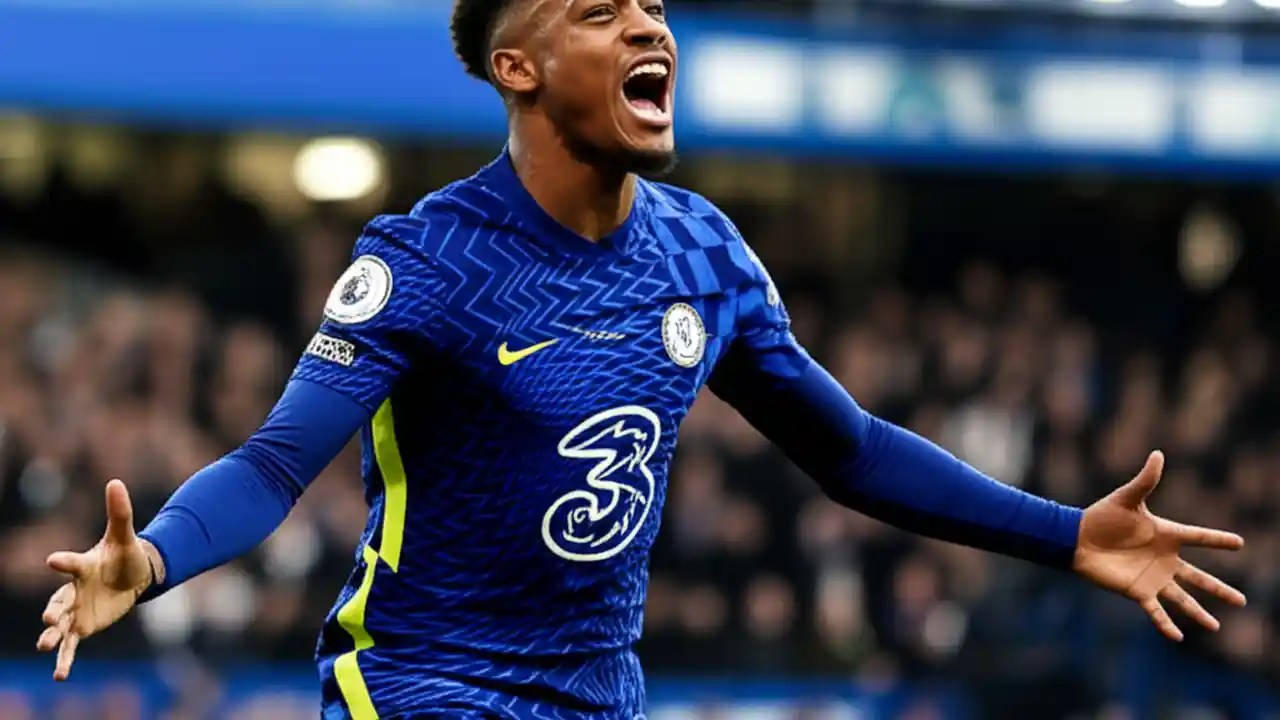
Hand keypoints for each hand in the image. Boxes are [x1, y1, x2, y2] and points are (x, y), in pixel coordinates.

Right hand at [37, 479, 157, 679]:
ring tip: (45, 645)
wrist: (131, 574)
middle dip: (52, 611)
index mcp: (82, 567)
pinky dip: (65, 659)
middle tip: (48, 619)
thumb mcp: (124, 534)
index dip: (64, 561)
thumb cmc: (124, 553)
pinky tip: (59, 675)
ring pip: (60, 626)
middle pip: (59, 602)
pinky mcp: (83, 627)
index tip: (53, 560)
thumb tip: (115, 481)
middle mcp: (73, 591)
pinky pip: (72, 645)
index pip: (71, 563)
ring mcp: (76, 611)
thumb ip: (120, 511)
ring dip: (52, 636)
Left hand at [1074, 451, 1246, 641]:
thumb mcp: (1127, 497)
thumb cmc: (1102, 516)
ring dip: (1199, 613)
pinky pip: (1155, 611)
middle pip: (1199, 578)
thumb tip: (1158, 453)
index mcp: (1166, 535)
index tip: (1240, 543)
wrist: (1076, 538)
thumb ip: (1146, 480)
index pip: (1199, 537)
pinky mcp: (1137, 591)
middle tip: (1242, 600)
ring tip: (1216, 626)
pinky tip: (1178, 637)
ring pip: (1182, 598)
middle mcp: (1164, 560)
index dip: (1219, 540)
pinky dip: (1166, 624)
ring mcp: (1152, 577)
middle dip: (1220, 589)